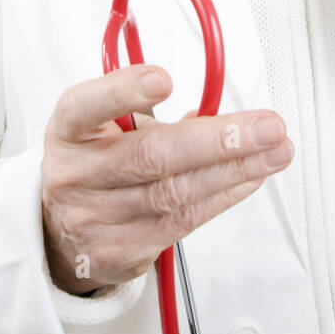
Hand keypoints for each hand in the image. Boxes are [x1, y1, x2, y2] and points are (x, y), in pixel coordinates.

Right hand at [42, 64, 292, 294]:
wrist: (59, 232)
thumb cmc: (95, 164)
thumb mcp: (104, 127)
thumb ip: (151, 117)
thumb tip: (217, 114)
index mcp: (68, 130)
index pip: (86, 106)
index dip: (124, 92)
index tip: (164, 80)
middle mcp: (76, 175)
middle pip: (152, 157)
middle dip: (218, 140)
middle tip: (267, 126)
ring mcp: (95, 219)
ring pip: (177, 193)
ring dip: (236, 170)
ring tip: (275, 150)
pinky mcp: (120, 253)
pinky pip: (183, 222)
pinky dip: (224, 196)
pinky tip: (250, 178)